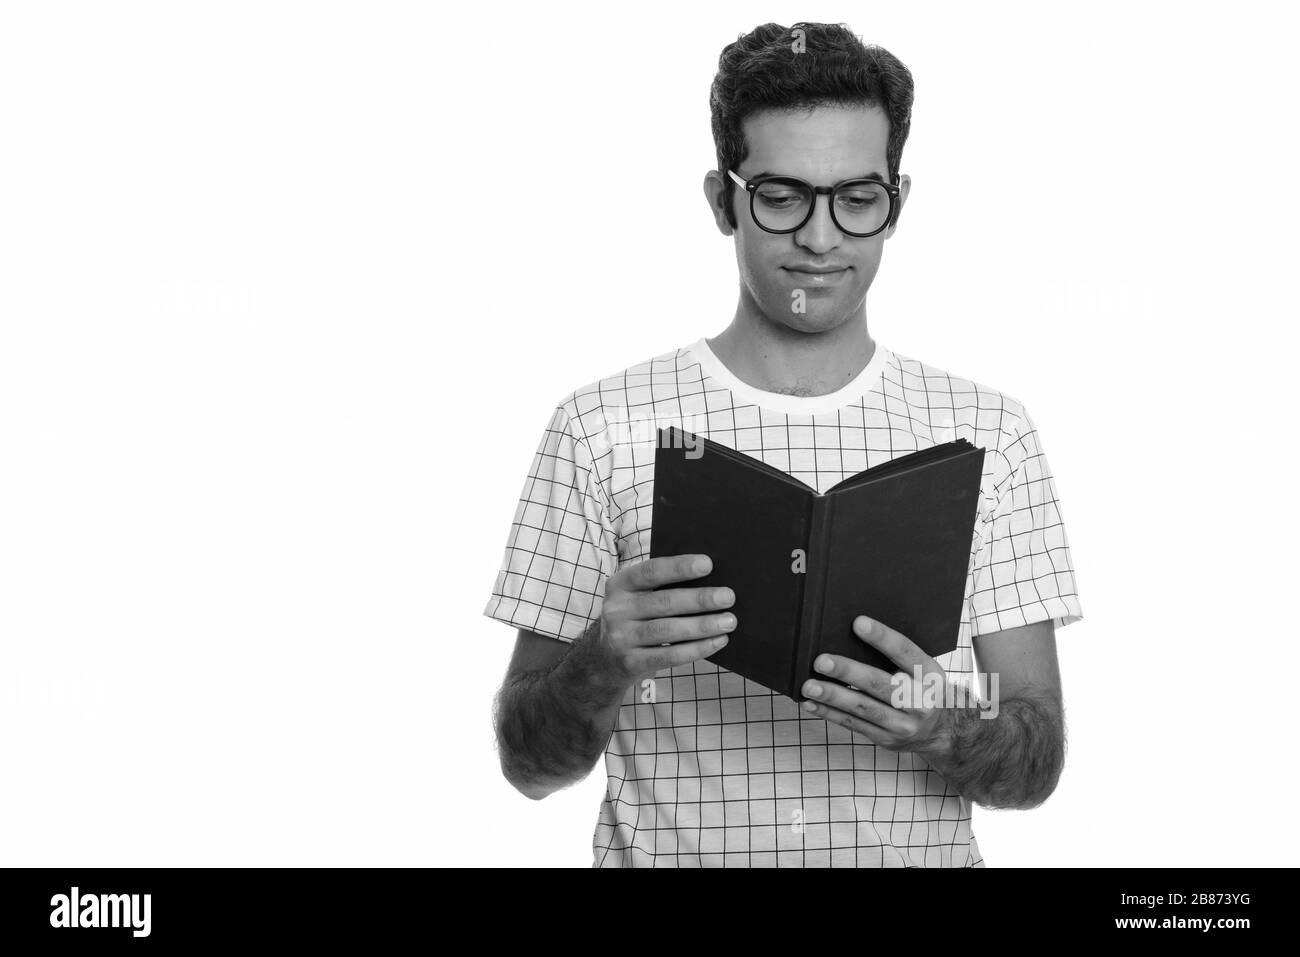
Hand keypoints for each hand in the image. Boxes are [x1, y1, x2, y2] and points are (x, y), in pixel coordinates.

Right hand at [591, 554, 737, 687]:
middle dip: (699, 599)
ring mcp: (621, 638)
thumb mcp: (636, 598)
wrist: (603, 659)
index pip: (651, 571)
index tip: (708, 564)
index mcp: (619, 585)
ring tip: (729, 621)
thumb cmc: (634, 619)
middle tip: (728, 596)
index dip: (679, 567)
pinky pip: (670, 655)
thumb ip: (662, 587)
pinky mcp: (631, 663)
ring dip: (703, 625)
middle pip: (664, 602)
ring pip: (668, 630)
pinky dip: (698, 648)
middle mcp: (616, 610)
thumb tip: (709, 580)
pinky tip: (718, 641)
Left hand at [800, 616, 951, 756]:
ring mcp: (902, 724)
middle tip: (821, 661)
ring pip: (862, 708)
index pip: (905, 652)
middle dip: (847, 672)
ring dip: (832, 696)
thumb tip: (854, 631)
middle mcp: (918, 701)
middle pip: (879, 683)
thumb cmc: (925, 689)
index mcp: (929, 675)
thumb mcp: (924, 669)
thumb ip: (898, 655)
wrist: (944, 732)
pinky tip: (811, 703)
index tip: (858, 623)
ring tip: (808, 686)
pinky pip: (854, 724)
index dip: (882, 637)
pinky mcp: (886, 739)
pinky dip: (830, 713)